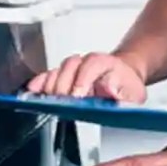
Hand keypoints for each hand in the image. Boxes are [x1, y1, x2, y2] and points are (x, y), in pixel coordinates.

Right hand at [25, 52, 146, 102]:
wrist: (122, 79)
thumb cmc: (126, 87)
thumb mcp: (134, 94)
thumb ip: (123, 94)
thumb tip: (109, 89)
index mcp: (104, 63)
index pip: (91, 64)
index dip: (82, 79)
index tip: (77, 96)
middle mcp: (85, 62)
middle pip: (69, 66)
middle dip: (64, 86)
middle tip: (63, 103)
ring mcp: (71, 69)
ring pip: (56, 71)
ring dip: (51, 87)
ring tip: (48, 101)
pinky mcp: (60, 76)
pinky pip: (45, 77)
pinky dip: (38, 84)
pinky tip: (32, 92)